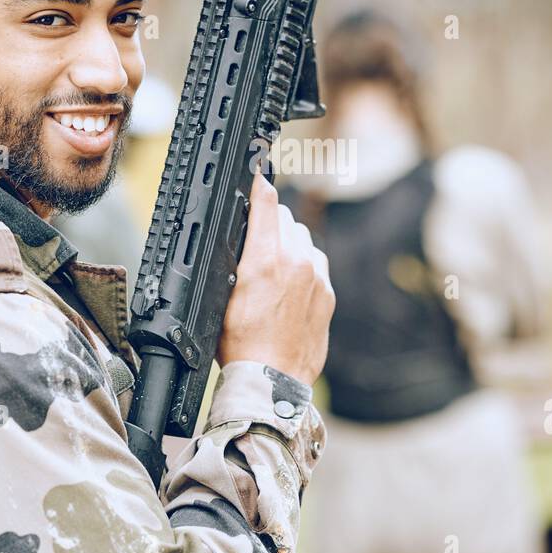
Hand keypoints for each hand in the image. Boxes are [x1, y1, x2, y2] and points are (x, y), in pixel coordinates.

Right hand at [217, 171, 333, 384]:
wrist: (273, 379)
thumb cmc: (240, 344)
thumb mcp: (222, 294)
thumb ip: (236, 256)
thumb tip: (242, 229)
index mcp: (266, 260)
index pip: (267, 202)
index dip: (259, 185)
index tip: (256, 173)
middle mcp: (297, 262)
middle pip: (285, 217)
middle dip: (269, 222)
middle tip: (253, 240)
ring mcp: (317, 277)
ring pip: (303, 238)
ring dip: (288, 242)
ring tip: (271, 267)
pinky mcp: (328, 292)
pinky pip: (315, 262)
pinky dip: (303, 264)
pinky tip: (288, 285)